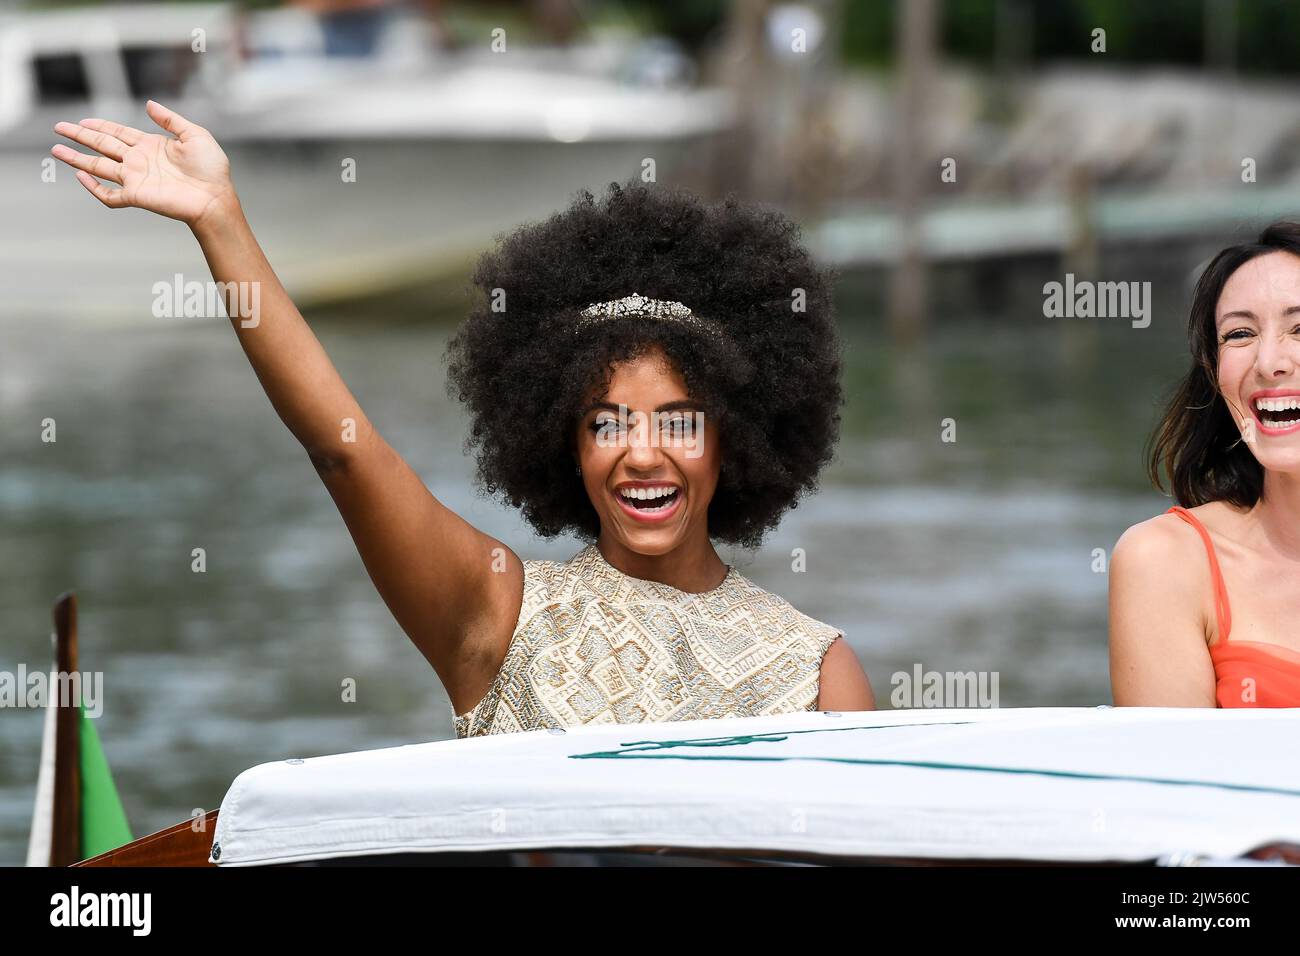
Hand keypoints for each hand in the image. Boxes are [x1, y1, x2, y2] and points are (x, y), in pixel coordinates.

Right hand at [51, 100, 235, 227]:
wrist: (216, 197)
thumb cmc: (212, 169)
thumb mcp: (195, 135)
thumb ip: (170, 120)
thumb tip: (149, 104)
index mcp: (151, 146)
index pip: (118, 133)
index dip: (100, 127)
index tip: (82, 122)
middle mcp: (139, 161)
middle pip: (102, 145)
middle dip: (80, 137)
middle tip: (59, 128)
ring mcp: (136, 178)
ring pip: (99, 166)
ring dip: (77, 158)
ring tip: (57, 150)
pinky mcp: (137, 196)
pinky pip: (109, 195)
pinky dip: (94, 187)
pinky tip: (81, 176)